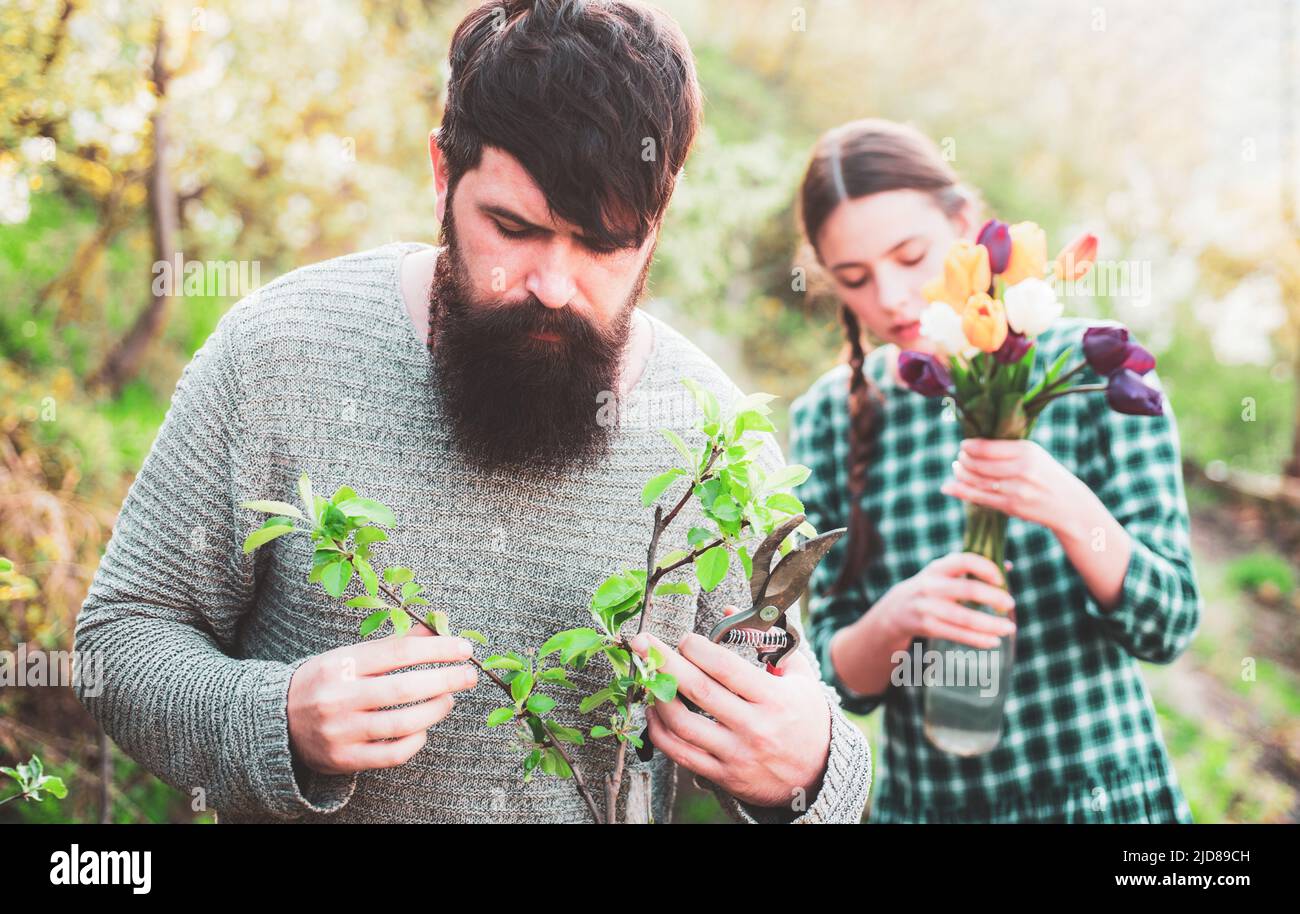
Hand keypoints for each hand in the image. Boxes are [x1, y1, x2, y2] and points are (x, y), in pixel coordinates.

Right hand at [287, 626, 478, 775]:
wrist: (276, 719)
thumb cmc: (326, 681)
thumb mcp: (350, 655)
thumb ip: (393, 643)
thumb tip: (437, 627)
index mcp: (341, 664)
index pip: (398, 652)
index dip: (437, 649)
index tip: (465, 649)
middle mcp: (339, 697)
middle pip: (404, 688)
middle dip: (445, 679)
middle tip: (469, 675)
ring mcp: (340, 731)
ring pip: (402, 723)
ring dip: (435, 710)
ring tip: (449, 700)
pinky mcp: (343, 759)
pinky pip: (391, 754)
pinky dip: (414, 741)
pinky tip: (423, 729)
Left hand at [629, 617, 830, 810]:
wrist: (820, 775)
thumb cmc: (807, 719)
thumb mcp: (799, 677)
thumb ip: (768, 642)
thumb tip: (730, 609)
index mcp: (774, 698)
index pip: (725, 667)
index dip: (697, 648)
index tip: (685, 638)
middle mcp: (754, 727)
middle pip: (698, 690)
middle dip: (664, 661)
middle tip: (642, 643)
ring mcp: (737, 754)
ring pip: (683, 724)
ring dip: (658, 696)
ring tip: (648, 676)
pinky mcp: (724, 776)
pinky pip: (681, 754)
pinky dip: (660, 731)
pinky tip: (654, 711)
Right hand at [872, 551, 1016, 649]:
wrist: (895, 610)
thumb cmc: (930, 589)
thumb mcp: (943, 574)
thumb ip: (972, 569)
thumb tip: (1009, 566)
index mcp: (938, 568)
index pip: (964, 560)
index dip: (985, 567)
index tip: (1001, 579)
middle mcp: (930, 586)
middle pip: (966, 590)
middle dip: (992, 597)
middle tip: (1011, 604)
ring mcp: (927, 607)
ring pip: (964, 617)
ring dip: (989, 624)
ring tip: (1008, 628)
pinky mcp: (927, 627)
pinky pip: (957, 634)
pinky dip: (977, 639)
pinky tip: (993, 641)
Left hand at [941, 438, 1091, 539]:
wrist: (1069, 504)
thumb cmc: (1046, 475)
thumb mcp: (1033, 455)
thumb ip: (1006, 449)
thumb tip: (972, 444)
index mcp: (1026, 451)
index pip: (987, 447)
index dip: (969, 446)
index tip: (963, 445)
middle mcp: (1021, 469)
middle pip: (978, 464)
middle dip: (964, 460)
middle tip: (959, 458)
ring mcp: (1016, 489)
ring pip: (977, 481)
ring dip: (961, 474)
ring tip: (957, 468)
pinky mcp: (1012, 506)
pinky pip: (980, 498)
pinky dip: (961, 492)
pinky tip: (949, 487)